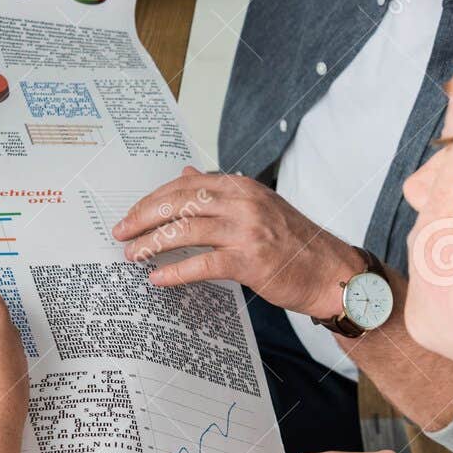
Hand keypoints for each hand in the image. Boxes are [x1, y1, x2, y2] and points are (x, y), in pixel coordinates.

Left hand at [112, 166, 363, 316]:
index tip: (130, 215)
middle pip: (179, 203)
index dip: (152, 200)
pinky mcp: (251, 261)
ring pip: (186, 231)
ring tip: (131, 256)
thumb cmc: (294, 243)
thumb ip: (220, 191)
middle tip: (120, 232)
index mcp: (241, 187)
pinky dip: (175, 272)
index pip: (184, 187)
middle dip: (143, 218)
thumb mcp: (257, 206)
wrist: (332, 272)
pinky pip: (202, 264)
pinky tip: (157, 279)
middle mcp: (243, 202)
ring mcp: (247, 230)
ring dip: (152, 244)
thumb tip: (185, 174)